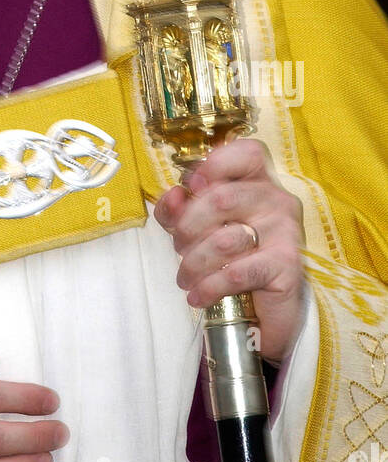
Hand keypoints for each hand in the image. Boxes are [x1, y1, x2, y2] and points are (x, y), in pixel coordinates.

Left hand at [153, 139, 304, 363]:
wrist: (263, 309)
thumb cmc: (229, 256)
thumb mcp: (197, 226)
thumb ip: (179, 208)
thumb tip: (174, 196)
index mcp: (259, 181)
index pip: (248, 152)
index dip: (216, 163)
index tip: (190, 185)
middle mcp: (277, 200)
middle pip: (222, 197)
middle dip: (188, 226)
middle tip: (178, 247)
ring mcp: (286, 231)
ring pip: (225, 240)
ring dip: (194, 263)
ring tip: (185, 277)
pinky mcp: (287, 265)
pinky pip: (237, 273)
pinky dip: (209, 287)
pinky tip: (198, 296)